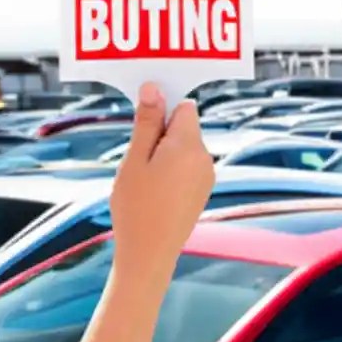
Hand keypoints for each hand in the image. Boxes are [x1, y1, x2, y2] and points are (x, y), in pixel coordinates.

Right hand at [109, 82, 213, 274]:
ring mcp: (207, 175)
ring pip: (184, 148)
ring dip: (164, 152)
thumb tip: (154, 88)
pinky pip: (188, 166)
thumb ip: (146, 122)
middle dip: (160, 132)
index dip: (162, 108)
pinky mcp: (202, 190)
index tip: (141, 118)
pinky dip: (171, 168)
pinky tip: (154, 189)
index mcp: (190, 146)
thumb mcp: (134, 160)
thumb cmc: (137, 207)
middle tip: (136, 156)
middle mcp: (206, 158)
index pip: (184, 107)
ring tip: (143, 176)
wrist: (150, 253)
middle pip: (184, 127)